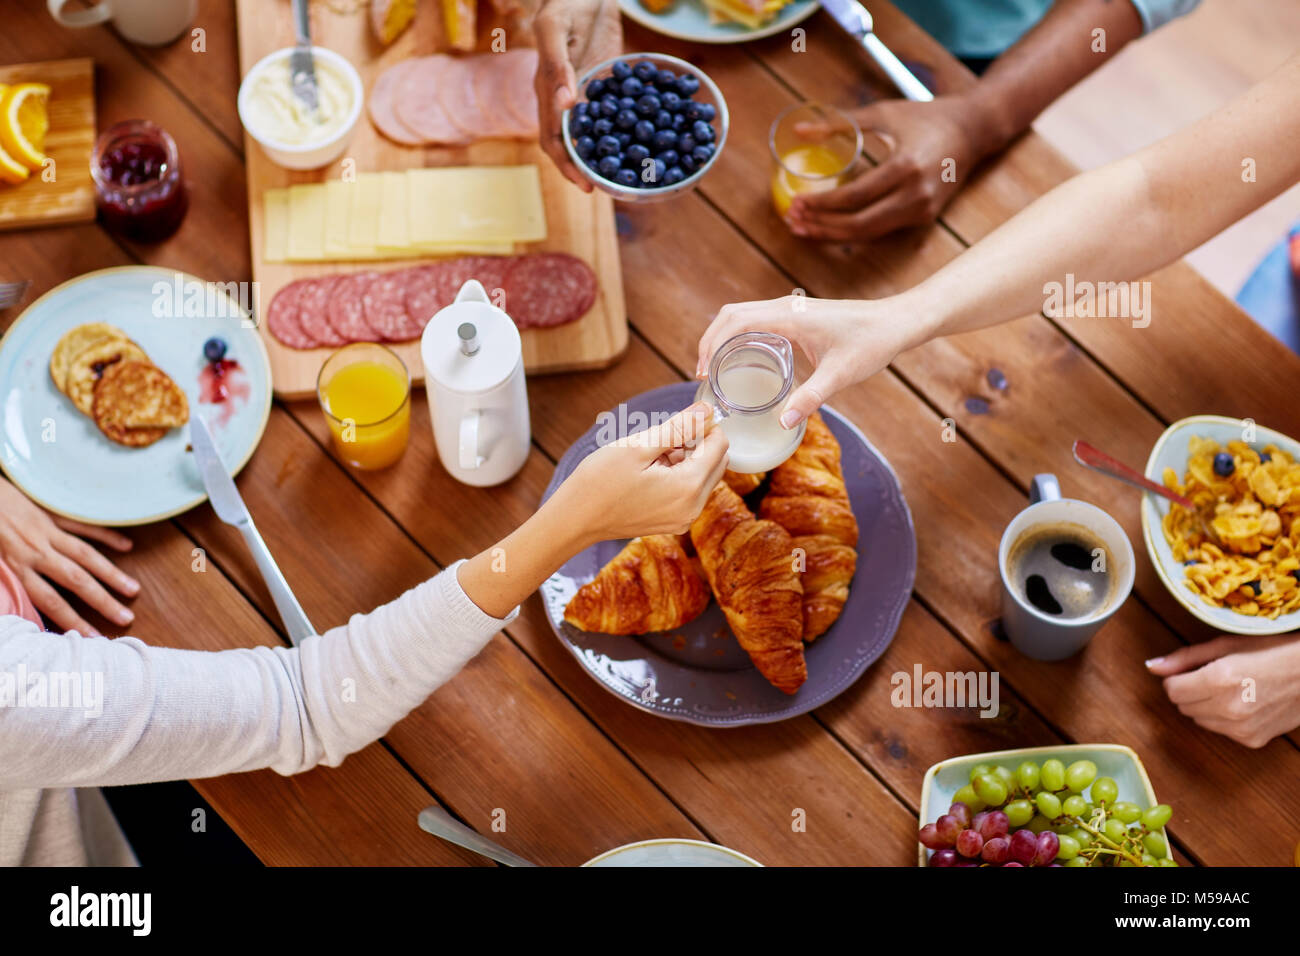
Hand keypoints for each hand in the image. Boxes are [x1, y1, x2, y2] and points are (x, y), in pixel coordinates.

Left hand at [0, 480, 138, 633]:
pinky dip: (105, 535)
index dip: (73, 620)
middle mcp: (37, 551)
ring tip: (133, 589)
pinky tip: (126, 546)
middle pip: (76, 580)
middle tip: (126, 617)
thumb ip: (7, 580)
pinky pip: (82, 525)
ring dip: (111, 573)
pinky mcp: (52, 513)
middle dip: (102, 601)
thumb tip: (17, 606)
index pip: (50, 600)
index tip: (94, 637)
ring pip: (85, 555)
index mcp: (18, 566)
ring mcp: (48, 531)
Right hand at [534, 0, 621, 190]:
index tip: (584, 185)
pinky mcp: (603, 86)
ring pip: (592, 134)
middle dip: (586, 170)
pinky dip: (624, 131)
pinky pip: (612, 115)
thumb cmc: (564, 2)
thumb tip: (565, 104)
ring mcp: (584, 94)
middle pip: (571, 145)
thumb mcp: (554, 28)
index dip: (566, 165)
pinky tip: (644, 143)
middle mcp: (563, 99)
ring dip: (605, 156)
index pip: (552, 139)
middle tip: (609, 190)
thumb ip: (556, 65)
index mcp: (546, 91)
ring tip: (625, 176)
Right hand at [551, 402, 729, 539]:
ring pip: (702, 477)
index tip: (682, 418)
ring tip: (651, 455)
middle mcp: (693, 508)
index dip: (705, 426)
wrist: (573, 519)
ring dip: (686, 459)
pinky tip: (650, 470)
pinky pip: (689, 492)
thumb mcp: (640, 446)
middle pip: (716, 463)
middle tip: (663, 438)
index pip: (720, 446)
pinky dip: (677, 475)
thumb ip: (679, 427)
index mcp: (688, 488)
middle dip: (697, 444)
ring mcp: (683, 519)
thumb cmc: (599, 481)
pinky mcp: (672, 523)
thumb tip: (707, 410)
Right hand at [697, 295, 920, 428]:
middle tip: (701, 374)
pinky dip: (739, 334)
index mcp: (789, 316)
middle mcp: (785, 307)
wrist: (895, 322)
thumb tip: (781, 423)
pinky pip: (757, 318)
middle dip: (709, 341)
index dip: (711, 344)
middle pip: (730, 314)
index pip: (735, 322)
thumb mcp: (839, 375)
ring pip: (742, 314)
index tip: (701, 372)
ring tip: (714, 368)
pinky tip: (742, 359)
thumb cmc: (871, 343)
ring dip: (722, 336)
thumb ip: (810, 398)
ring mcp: (791, 308)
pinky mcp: (797, 314)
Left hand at [786, 95, 990, 241]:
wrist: (974, 130)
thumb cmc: (926, 117)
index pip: (854, 197)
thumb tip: (799, 129)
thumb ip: (840, 122)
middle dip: (822, 226)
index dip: (822, 205)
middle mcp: (916, 195)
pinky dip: (852, 233)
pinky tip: (829, 227)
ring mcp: (922, 211)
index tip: (796, 203)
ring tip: (803, 228)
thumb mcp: (884, 113)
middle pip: (859, 225)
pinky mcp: (923, 218)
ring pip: (868, 235)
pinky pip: (881, 232)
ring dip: (833, 235)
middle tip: (793, 220)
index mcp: (906, 167)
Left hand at [1147, 635, 1299, 748]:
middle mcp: (1228, 708)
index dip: (1178, 678)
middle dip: (1190, 691)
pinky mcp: (1252, 740)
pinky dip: (1224, 719)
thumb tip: (1151, 666)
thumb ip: (1185, 658)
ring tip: (1232, 689)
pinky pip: (1221, 731)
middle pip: (1182, 706)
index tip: (1192, 670)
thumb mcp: (1226, 646)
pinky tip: (1245, 703)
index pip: (1172, 690)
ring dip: (1205, 706)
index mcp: (1218, 680)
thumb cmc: (1272, 652)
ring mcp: (1241, 728)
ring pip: (1199, 720)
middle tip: (1214, 677)